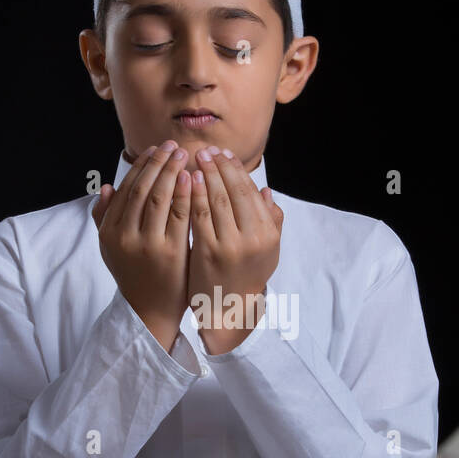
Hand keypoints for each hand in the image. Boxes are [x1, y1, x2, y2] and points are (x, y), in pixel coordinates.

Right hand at [93, 141, 191, 352]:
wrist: (150, 311)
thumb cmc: (134, 275)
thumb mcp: (111, 249)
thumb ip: (104, 219)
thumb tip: (106, 187)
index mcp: (109, 232)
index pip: (126, 189)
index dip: (141, 166)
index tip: (155, 149)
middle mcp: (125, 236)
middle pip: (143, 189)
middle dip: (159, 163)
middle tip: (173, 146)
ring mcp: (148, 244)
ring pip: (160, 198)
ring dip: (172, 172)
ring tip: (185, 156)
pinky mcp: (171, 252)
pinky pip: (179, 215)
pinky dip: (185, 193)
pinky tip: (193, 178)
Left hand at [187, 147, 283, 354]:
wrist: (228, 308)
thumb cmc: (246, 274)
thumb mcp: (267, 250)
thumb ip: (270, 220)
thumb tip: (266, 191)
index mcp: (268, 233)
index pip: (250, 191)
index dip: (236, 170)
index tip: (225, 154)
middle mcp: (252, 238)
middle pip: (233, 191)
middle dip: (219, 166)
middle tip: (206, 150)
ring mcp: (229, 245)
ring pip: (215, 200)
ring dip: (205, 174)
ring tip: (195, 159)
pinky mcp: (207, 252)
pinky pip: (198, 216)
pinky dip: (193, 194)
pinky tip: (187, 181)